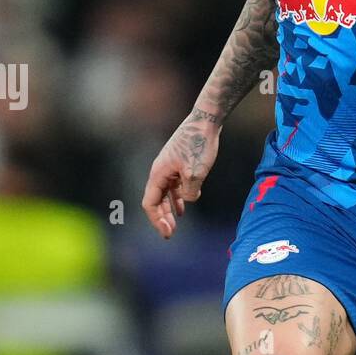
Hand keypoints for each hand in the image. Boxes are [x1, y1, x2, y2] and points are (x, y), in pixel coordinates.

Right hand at [141, 114, 219, 238]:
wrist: (205, 120)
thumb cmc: (199, 144)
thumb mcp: (196, 172)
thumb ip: (189, 191)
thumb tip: (188, 200)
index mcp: (158, 174)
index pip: (150, 203)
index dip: (157, 220)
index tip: (168, 233)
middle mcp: (160, 171)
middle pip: (155, 200)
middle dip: (161, 218)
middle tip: (170, 234)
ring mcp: (169, 167)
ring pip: (164, 193)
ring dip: (169, 209)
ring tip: (175, 224)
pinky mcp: (179, 163)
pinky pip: (174, 185)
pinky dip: (178, 197)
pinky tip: (185, 206)